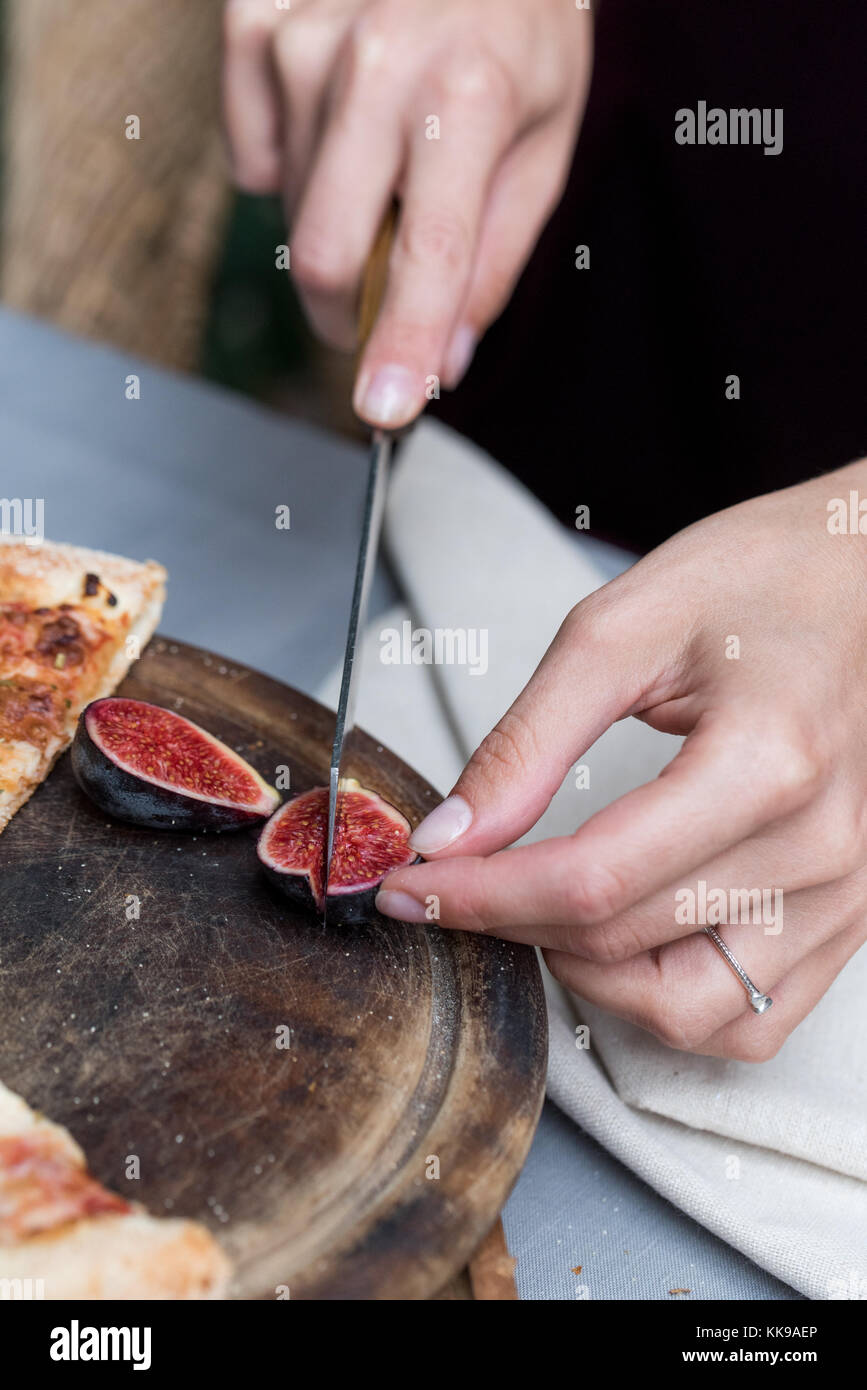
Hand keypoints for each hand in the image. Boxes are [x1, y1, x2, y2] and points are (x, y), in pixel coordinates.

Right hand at [222, 0, 591, 425]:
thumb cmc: (519, 31)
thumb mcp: (546, 146)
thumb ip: (494, 263)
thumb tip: (442, 362)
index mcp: (469, 98)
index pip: (426, 258)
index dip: (401, 347)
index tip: (383, 411)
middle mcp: (377, 64)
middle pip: (323, 252)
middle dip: (349, 310)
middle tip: (380, 303)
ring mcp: (304, 38)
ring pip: (291, 211)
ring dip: (336, 221)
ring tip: (386, 159)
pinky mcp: (255, 23)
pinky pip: (250, 156)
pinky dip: (288, 166)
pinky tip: (334, 127)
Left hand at [377, 460, 866, 1059]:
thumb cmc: (766, 578)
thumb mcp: (624, 628)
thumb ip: (530, 740)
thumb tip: (455, 834)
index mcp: (768, 763)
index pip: (591, 880)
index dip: (482, 895)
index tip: (412, 886)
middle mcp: (821, 848)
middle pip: (624, 941)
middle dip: (509, 922)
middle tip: (451, 881)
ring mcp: (848, 894)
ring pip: (688, 1010)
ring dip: (588, 977)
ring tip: (538, 912)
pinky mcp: (852, 915)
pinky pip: (750, 1020)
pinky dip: (669, 1003)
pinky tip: (623, 943)